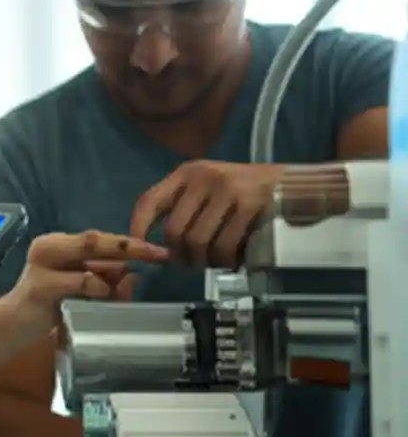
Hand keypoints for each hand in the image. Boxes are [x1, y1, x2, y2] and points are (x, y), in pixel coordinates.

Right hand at [10, 230, 168, 329]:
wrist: (12, 327)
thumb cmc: (49, 307)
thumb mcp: (83, 292)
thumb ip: (106, 281)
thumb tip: (133, 275)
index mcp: (59, 244)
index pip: (100, 238)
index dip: (131, 243)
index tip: (160, 251)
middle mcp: (49, 247)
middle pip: (95, 239)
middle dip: (131, 247)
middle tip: (159, 254)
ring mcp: (42, 265)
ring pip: (90, 257)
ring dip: (111, 276)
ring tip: (113, 291)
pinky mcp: (41, 287)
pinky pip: (81, 282)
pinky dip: (97, 289)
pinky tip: (97, 298)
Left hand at [130, 160, 285, 267]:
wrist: (298, 182)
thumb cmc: (248, 190)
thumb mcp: (211, 188)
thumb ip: (185, 208)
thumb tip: (159, 246)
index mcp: (187, 173)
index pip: (149, 200)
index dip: (139, 228)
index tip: (141, 249)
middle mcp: (203, 177)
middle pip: (174, 230)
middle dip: (181, 255)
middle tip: (192, 264)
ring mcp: (227, 189)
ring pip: (198, 241)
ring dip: (204, 261)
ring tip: (214, 263)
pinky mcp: (249, 205)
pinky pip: (225, 244)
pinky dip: (225, 261)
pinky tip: (232, 261)